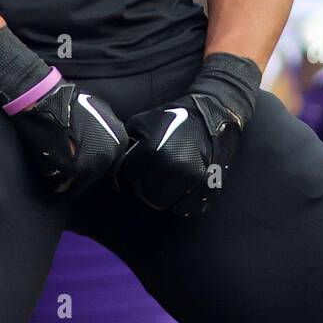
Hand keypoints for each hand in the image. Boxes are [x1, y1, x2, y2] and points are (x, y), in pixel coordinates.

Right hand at [0, 26, 125, 195]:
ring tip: (64, 176)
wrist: (48, 101)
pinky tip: (57, 181)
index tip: (87, 162)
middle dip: (88, 172)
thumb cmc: (69, 103)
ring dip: (77, 180)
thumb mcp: (99, 112)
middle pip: (101, 173)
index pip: (113, 162)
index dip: (99, 162)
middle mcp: (112, 153)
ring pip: (88, 182)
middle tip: (74, 168)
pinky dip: (64, 185)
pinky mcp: (78, 170)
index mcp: (119, 138)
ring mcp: (96, 162)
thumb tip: (105, 143)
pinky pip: (73, 185)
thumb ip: (106, 130)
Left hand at [118, 52, 259, 217]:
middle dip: (142, 185)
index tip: (134, 168)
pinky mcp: (206, 185)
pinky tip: (179, 192)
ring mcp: (190, 177)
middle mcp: (171, 165)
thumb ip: (127, 140)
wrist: (210, 114)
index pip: (127, 175)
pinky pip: (185, 208)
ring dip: (159, 195)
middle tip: (149, 176)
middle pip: (143, 192)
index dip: (128, 172)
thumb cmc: (172, 118)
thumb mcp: (143, 121)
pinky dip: (180, 205)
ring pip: (162, 202)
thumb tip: (112, 160)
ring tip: (162, 182)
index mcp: (152, 149)